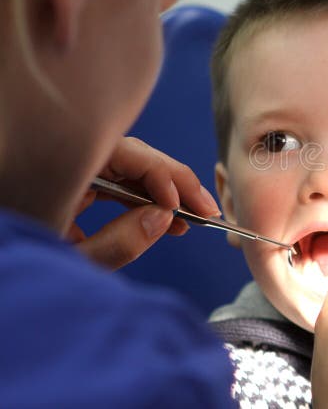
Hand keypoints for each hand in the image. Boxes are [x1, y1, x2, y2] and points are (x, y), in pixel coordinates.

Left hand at [66, 137, 219, 268]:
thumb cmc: (16, 276)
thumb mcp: (73, 262)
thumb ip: (117, 242)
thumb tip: (163, 217)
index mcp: (62, 167)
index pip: (126, 152)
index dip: (160, 175)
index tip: (180, 206)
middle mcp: (69, 160)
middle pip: (134, 157)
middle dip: (174, 182)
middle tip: (206, 210)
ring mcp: (72, 172)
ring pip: (131, 170)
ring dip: (165, 193)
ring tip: (195, 217)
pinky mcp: (76, 186)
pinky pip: (118, 184)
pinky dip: (144, 200)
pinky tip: (169, 219)